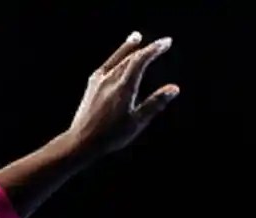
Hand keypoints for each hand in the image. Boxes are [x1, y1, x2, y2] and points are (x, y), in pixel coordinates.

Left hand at [66, 31, 179, 156]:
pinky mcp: (91, 88)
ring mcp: (98, 83)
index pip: (140, 60)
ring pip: (116, 60)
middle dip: (146, 49)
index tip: (166, 42)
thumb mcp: (137, 122)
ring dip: (127, 48)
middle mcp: (110, 81)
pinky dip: (113, 59)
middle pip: (130, 58)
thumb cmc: (110, 136)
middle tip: (160, 43)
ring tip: (136, 37)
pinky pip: (105, 67)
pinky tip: (115, 60)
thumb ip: (155, 103)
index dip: (154, 49)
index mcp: (123, 88)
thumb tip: (174, 88)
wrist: (81, 142)